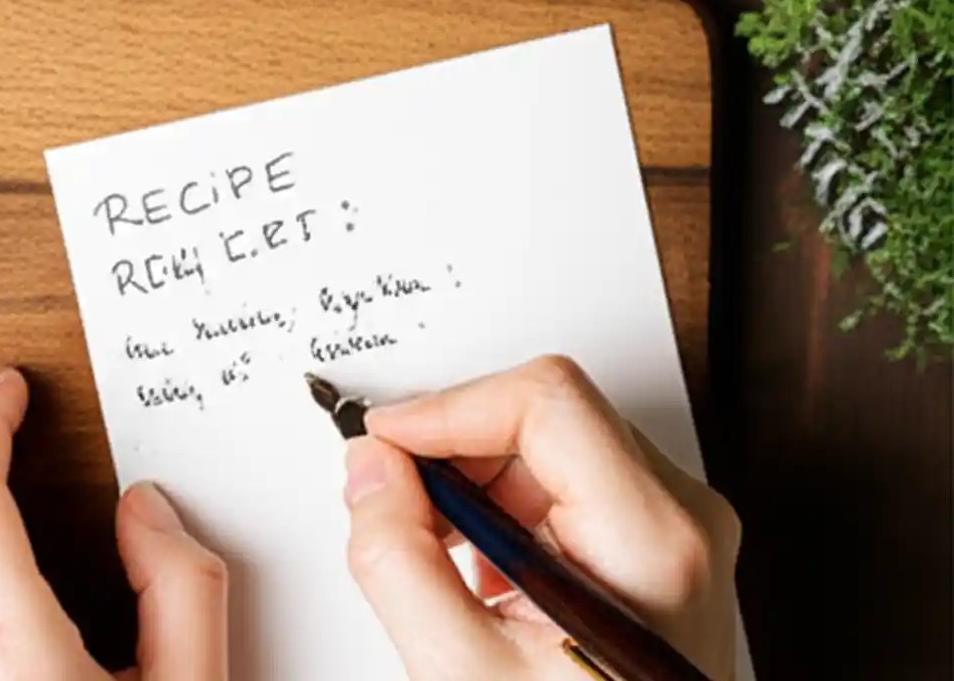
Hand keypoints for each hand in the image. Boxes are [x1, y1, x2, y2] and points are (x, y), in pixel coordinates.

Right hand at [346, 356, 740, 679]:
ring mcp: (676, 526)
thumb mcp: (463, 672)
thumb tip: (373, 470)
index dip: (448, 409)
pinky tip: (478, 565)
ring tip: (436, 548)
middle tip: (393, 499)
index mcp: (651, 542)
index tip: (386, 442)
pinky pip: (565, 478)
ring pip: (549, 440)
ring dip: (472, 479)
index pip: (545, 402)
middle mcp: (682, 518)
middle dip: (452, 448)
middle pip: (545, 414)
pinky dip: (502, 504)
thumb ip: (399, 559)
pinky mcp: (656, 539)